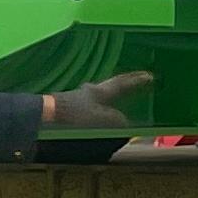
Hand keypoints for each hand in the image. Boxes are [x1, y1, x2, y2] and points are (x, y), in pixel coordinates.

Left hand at [39, 71, 154, 132]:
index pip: (123, 83)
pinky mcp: (73, 106)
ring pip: (103, 93)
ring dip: (114, 95)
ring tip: (123, 99)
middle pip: (113, 85)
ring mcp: (82, 97)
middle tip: (139, 81)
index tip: (150, 75)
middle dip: (127, 83)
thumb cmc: (74, 115)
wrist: (47, 115)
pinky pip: (94, 104)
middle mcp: (92, 91)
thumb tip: (126, 121)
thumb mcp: (100, 119)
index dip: (137, 80)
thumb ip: (116, 120)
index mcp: (101, 91)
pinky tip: (103, 114)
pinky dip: (103, 106)